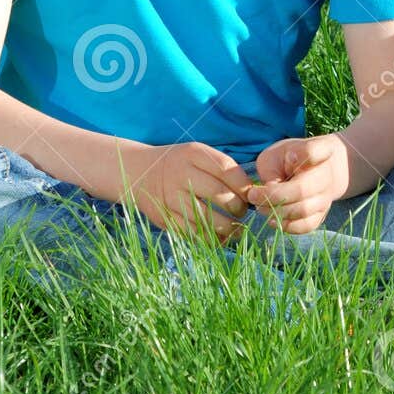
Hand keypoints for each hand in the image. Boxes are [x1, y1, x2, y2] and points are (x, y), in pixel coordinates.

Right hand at [119, 142, 251, 242]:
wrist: (139, 172)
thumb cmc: (179, 164)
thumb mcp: (197, 155)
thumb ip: (222, 169)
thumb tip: (254, 192)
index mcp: (193, 154)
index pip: (226, 170)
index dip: (244, 186)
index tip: (251, 195)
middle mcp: (181, 174)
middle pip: (219, 195)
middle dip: (238, 208)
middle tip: (242, 212)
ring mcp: (171, 197)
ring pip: (207, 219)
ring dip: (227, 228)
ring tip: (235, 229)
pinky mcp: (164, 218)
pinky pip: (192, 234)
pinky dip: (210, 239)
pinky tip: (219, 237)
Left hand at [245, 135, 350, 234]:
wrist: (315, 172)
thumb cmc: (289, 160)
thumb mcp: (275, 155)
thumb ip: (271, 170)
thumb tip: (269, 190)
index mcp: (317, 152)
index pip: (315, 151)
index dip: (309, 154)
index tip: (291, 156)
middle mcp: (326, 176)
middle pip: (301, 190)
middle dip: (272, 196)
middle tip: (253, 195)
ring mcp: (326, 197)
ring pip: (303, 211)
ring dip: (276, 212)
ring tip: (260, 207)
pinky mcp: (321, 215)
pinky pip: (306, 226)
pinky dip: (287, 226)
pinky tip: (273, 219)